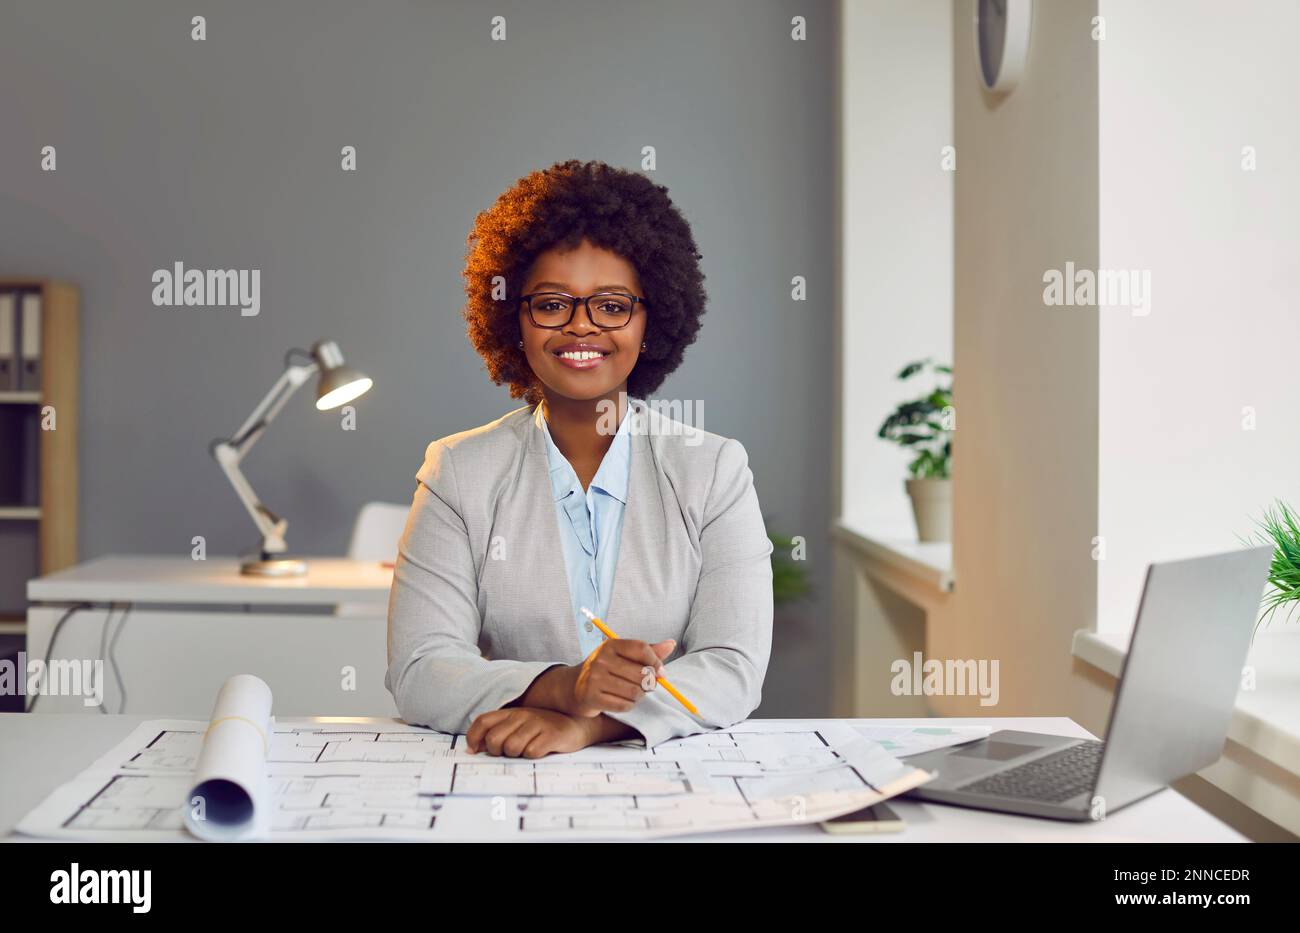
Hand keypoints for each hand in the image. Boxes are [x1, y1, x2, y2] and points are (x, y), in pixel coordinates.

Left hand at [464, 707, 597, 757]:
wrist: (576, 725)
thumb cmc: (542, 728)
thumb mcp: (519, 725)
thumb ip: (497, 732)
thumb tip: (473, 749)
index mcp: (511, 713)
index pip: (482, 721)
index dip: (473, 738)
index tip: (475, 750)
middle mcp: (522, 715)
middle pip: (494, 740)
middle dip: (497, 752)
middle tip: (509, 752)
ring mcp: (537, 724)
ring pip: (511, 748)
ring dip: (516, 755)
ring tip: (526, 750)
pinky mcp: (551, 735)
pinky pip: (531, 753)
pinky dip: (533, 756)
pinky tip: (541, 750)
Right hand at [561, 638, 675, 717]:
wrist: (572, 687)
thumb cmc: (603, 670)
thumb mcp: (622, 656)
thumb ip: (647, 651)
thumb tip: (671, 644)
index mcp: (610, 645)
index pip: (642, 649)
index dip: (656, 662)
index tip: (661, 672)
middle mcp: (601, 659)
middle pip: (642, 673)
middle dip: (648, 683)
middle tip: (644, 686)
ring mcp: (595, 678)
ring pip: (635, 691)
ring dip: (639, 696)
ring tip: (632, 693)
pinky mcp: (592, 697)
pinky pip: (624, 705)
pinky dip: (628, 705)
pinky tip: (620, 701)